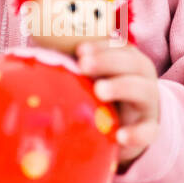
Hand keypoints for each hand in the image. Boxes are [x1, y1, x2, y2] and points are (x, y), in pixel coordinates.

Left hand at [75, 39, 159, 167]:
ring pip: (142, 91)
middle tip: (84, 65)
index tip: (79, 50)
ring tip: (100, 91)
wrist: (135, 126)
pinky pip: (148, 131)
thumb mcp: (95, 79)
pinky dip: (135, 133)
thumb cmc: (106, 96)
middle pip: (132, 64)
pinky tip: (120, 135)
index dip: (100, 47)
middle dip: (107, 62)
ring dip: (121, 87)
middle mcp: (142, 78)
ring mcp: (148, 104)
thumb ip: (76, 68)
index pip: (119, 47)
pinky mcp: (150, 129)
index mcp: (129, 60)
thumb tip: (33, 56)